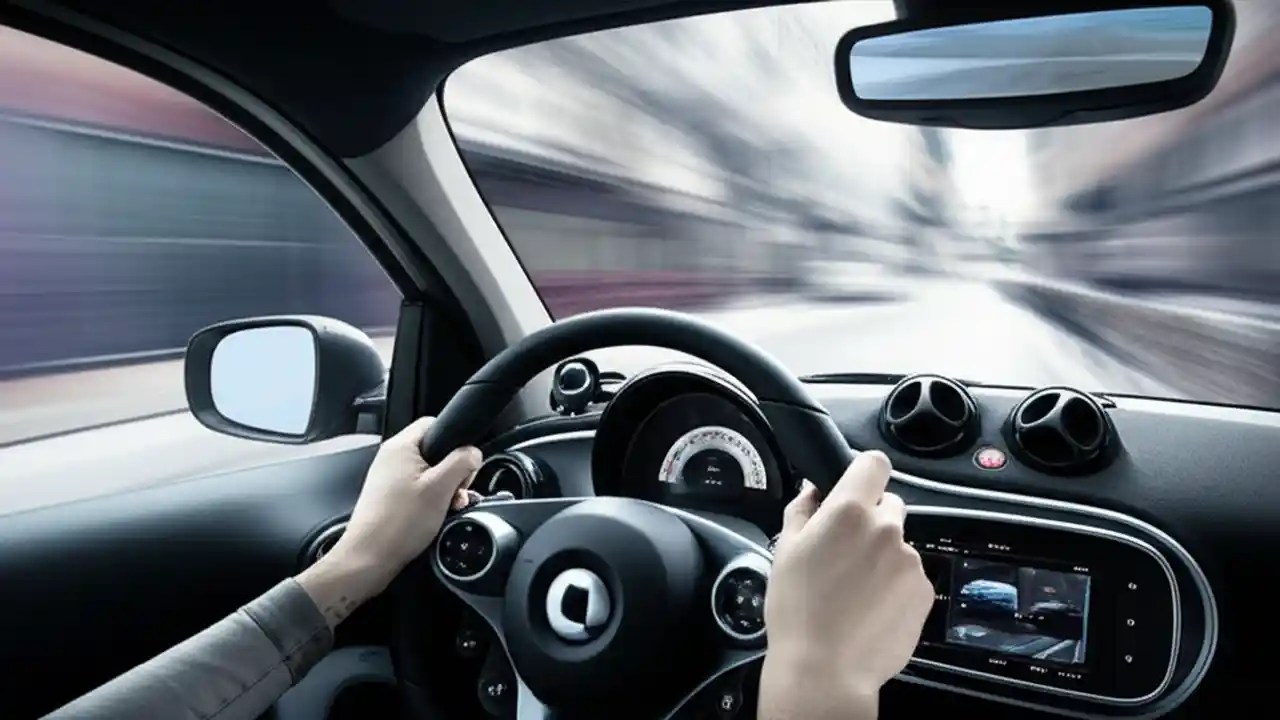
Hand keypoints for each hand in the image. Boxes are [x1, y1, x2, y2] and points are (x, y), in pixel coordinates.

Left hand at [297, 417, 480, 627]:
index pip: (435, 423)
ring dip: (446, 489)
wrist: (369, 557)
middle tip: (457, 492)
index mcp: (401, 446)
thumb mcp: (442, 487)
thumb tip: (473, 452)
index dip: (456, 441)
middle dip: (453, 472)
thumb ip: (463, 462)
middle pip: (436, 451)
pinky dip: (432, 500)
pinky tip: (436, 516)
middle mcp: (392, 458)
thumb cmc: (399, 523)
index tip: (464, 465)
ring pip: (430, 473)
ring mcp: (389, 478)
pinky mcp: (390, 497)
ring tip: (448, 508)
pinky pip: (419, 489)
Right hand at [758, 451, 932, 719]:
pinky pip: (909, 575)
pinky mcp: (924, 591)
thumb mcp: (785, 550)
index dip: (863, 473)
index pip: (874, 463)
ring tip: (855, 589)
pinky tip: (870, 607)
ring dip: (882, 555)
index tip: (853, 488)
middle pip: (888, 504)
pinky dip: (894, 585)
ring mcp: (910, 561)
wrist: (826, 669)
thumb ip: (802, 509)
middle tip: (845, 551)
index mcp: (849, 512)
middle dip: (870, 519)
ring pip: (898, 543)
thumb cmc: (798, 610)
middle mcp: (887, 529)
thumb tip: (814, 489)